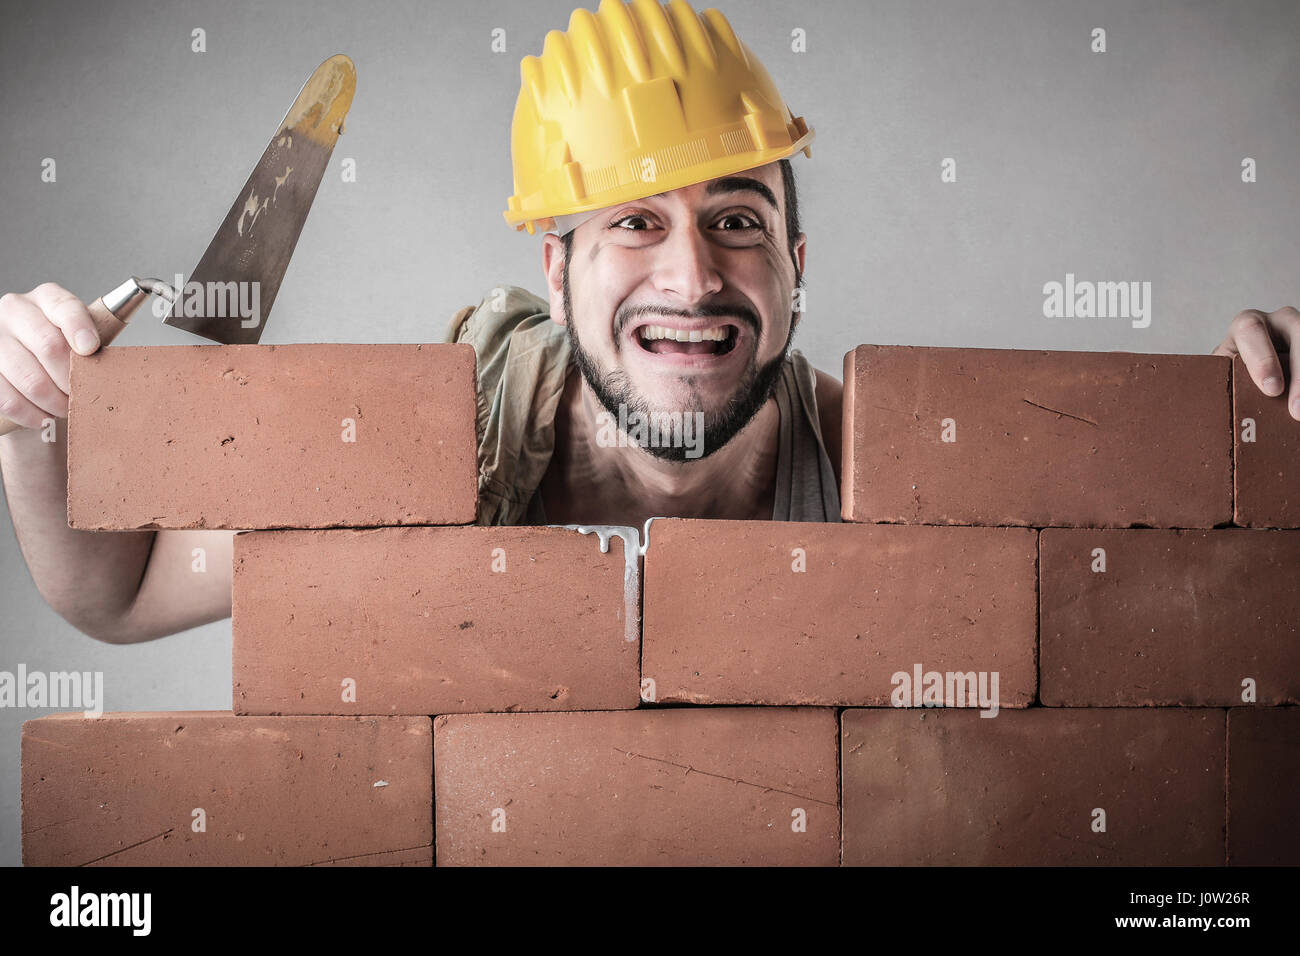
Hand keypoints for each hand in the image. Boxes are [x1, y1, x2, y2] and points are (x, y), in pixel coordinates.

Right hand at [0, 282, 100, 429]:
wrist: (29, 362)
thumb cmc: (64, 350)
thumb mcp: (81, 338)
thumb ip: (93, 346)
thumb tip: (112, 372)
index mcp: (47, 298)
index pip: (64, 306)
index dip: (79, 328)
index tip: (90, 349)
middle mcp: (16, 310)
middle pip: (49, 346)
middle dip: (71, 379)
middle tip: (82, 396)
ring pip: (30, 379)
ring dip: (54, 402)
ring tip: (65, 409)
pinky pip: (7, 399)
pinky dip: (31, 414)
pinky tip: (43, 418)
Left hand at [1212, 306, 1298, 420]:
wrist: (1254, 377)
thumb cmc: (1233, 378)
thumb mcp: (1224, 376)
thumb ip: (1225, 384)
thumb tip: (1214, 411)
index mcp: (1247, 326)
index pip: (1251, 331)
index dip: (1262, 359)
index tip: (1271, 390)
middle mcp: (1279, 321)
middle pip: (1298, 332)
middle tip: (1296, 410)